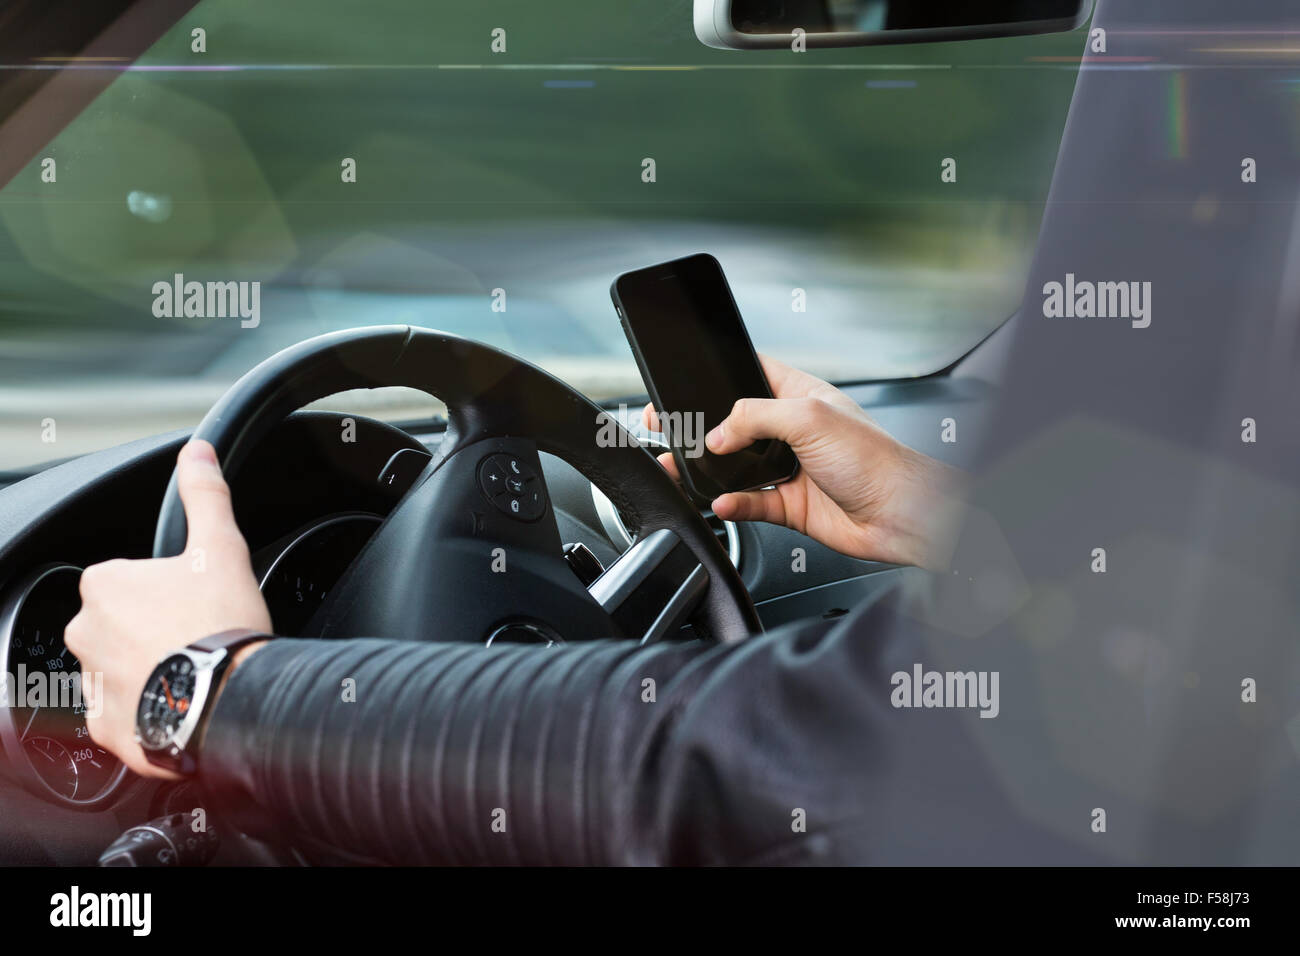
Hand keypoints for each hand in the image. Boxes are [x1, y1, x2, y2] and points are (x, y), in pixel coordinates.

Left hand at [65, 440, 271, 778]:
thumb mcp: (220, 547)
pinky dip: (148, 707)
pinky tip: (182, 700)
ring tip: (194, 670)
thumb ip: (205, 495)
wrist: (226, 699)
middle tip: (198, 634)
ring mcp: (92, 682)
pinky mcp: (106, 725)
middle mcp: (83, 633)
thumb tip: (197, 452)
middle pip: (121, 623)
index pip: (129, 579)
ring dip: (149, 667)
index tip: (194, 599)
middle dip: (153, 628)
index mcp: (104, 584)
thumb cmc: (220, 623)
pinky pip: (124, 710)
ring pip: (121, 666)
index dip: (166, 587)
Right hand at [643, 355, 961, 568]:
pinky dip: (732, 504)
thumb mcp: (808, 417)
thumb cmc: (874, 458)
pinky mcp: (790, 505)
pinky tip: (723, 502)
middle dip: (700, 429)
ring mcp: (790, 468)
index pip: (749, 374)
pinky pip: (749, 504)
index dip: (714, 377)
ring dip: (707, 471)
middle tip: (668, 429)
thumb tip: (717, 433)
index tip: (681, 384)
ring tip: (679, 469)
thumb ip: (754, 417)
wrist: (901, 513)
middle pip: (733, 424)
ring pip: (735, 467)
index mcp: (800, 395)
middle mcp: (793, 430)